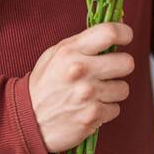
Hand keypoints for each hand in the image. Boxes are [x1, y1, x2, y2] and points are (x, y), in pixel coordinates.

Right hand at [28, 21, 133, 153]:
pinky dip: (105, 110)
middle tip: (110, 71)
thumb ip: (82, 43)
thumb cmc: (44, 84)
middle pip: (126, 62)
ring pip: (123, 88)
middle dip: (121, 66)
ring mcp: (88, 95)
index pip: (109, 33)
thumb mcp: (55, 54)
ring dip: (112, 91)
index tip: (126, 37)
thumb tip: (114, 34)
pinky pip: (115, 109)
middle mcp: (80, 71)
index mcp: (70, 51)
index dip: (124, 33)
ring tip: (94, 93)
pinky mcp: (92, 116)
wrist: (27, 120)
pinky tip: (89, 108)